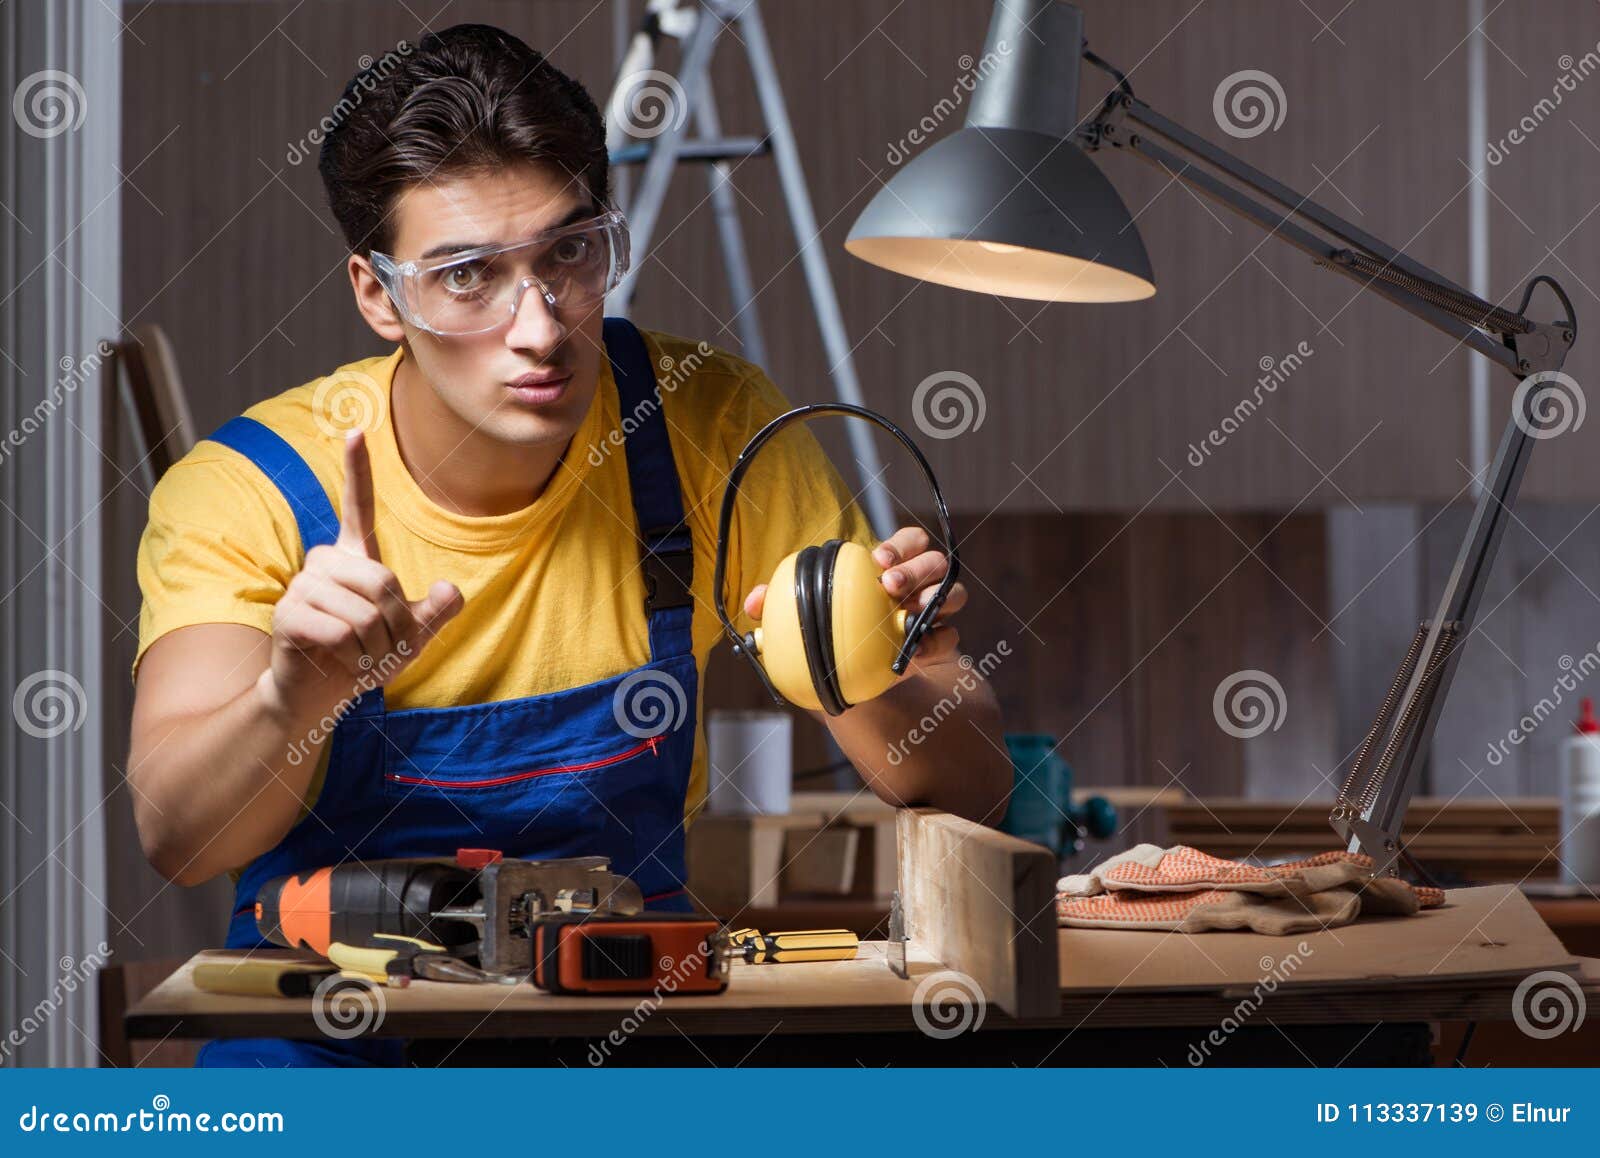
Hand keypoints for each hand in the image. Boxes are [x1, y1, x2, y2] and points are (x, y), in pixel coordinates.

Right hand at [258, 430, 463, 721]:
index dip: (357, 470)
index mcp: (354, 557)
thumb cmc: (365, 658)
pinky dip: (355, 658)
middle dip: (397, 624)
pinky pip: (342, 632)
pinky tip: (343, 663)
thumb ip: (436, 613)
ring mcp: (302, 586)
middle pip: (382, 579)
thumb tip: (452, 590)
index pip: (357, 506)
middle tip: (384, 647)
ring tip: (362, 657)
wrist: (320, 696)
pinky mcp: (288, 615)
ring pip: (364, 611)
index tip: (355, 430)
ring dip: (377, 646)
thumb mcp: (412, 637)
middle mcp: (325, 562)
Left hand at [742, 526, 967, 676]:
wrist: (863, 679)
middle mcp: (920, 586)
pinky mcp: (943, 645)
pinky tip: (917, 650)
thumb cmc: (835, 635)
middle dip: (916, 568)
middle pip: (935, 561)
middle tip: (890, 584)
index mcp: (892, 568)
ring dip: (935, 598)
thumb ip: (782, 606)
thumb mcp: (807, 620)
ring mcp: (936, 614)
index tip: (878, 559)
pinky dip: (937, 641)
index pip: (908, 542)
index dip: (900, 545)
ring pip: (954, 594)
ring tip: (910, 612)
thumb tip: (753, 602)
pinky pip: (951, 638)